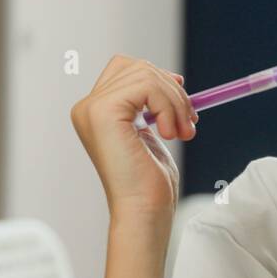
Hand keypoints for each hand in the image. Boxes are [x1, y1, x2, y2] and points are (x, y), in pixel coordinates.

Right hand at [71, 55, 197, 220]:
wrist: (143, 211)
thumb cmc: (149, 183)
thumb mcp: (151, 132)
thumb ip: (154, 103)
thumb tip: (174, 77)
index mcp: (95, 112)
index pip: (126, 69)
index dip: (158, 78)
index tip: (182, 100)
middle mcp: (87, 108)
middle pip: (135, 66)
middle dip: (171, 90)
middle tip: (189, 123)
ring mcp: (92, 109)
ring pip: (145, 74)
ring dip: (175, 101)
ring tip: (182, 131)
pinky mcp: (103, 112)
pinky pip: (146, 86)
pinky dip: (168, 105)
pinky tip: (169, 133)